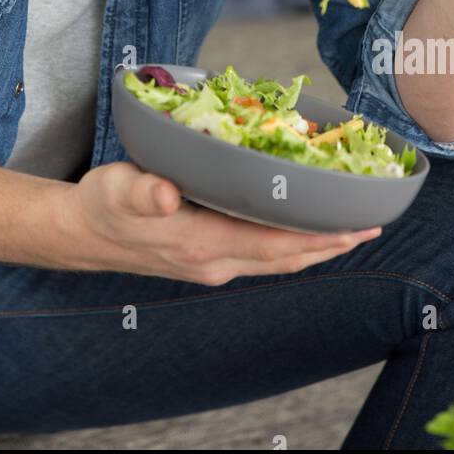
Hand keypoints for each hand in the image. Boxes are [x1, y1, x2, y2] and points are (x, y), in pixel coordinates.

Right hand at [60, 161, 380, 284]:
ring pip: (276, 260)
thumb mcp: (117, 189)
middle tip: (371, 224)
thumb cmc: (103, 203)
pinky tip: (300, 230)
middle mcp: (213, 261)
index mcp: (200, 242)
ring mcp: (211, 264)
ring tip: (349, 230)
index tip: (355, 226)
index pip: (273, 244)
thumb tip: (167, 194)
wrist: (82, 232)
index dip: (317, 237)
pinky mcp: (207, 258)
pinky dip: (289, 245)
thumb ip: (144, 191)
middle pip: (285, 257)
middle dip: (330, 244)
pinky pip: (261, 256)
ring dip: (314, 248)